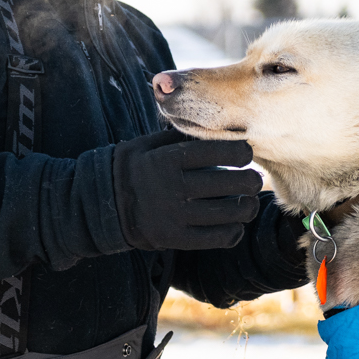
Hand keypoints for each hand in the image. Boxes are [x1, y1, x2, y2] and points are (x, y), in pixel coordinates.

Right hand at [111, 129, 261, 251]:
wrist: (104, 205)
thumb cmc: (132, 168)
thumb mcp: (147, 144)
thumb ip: (177, 134)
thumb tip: (208, 120)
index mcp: (166, 160)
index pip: (214, 151)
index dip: (238, 151)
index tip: (246, 152)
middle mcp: (172, 187)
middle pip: (227, 183)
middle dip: (249, 181)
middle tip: (254, 179)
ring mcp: (173, 215)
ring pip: (227, 213)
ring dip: (247, 207)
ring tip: (249, 202)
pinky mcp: (174, 238)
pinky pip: (215, 238)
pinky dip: (232, 232)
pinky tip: (235, 224)